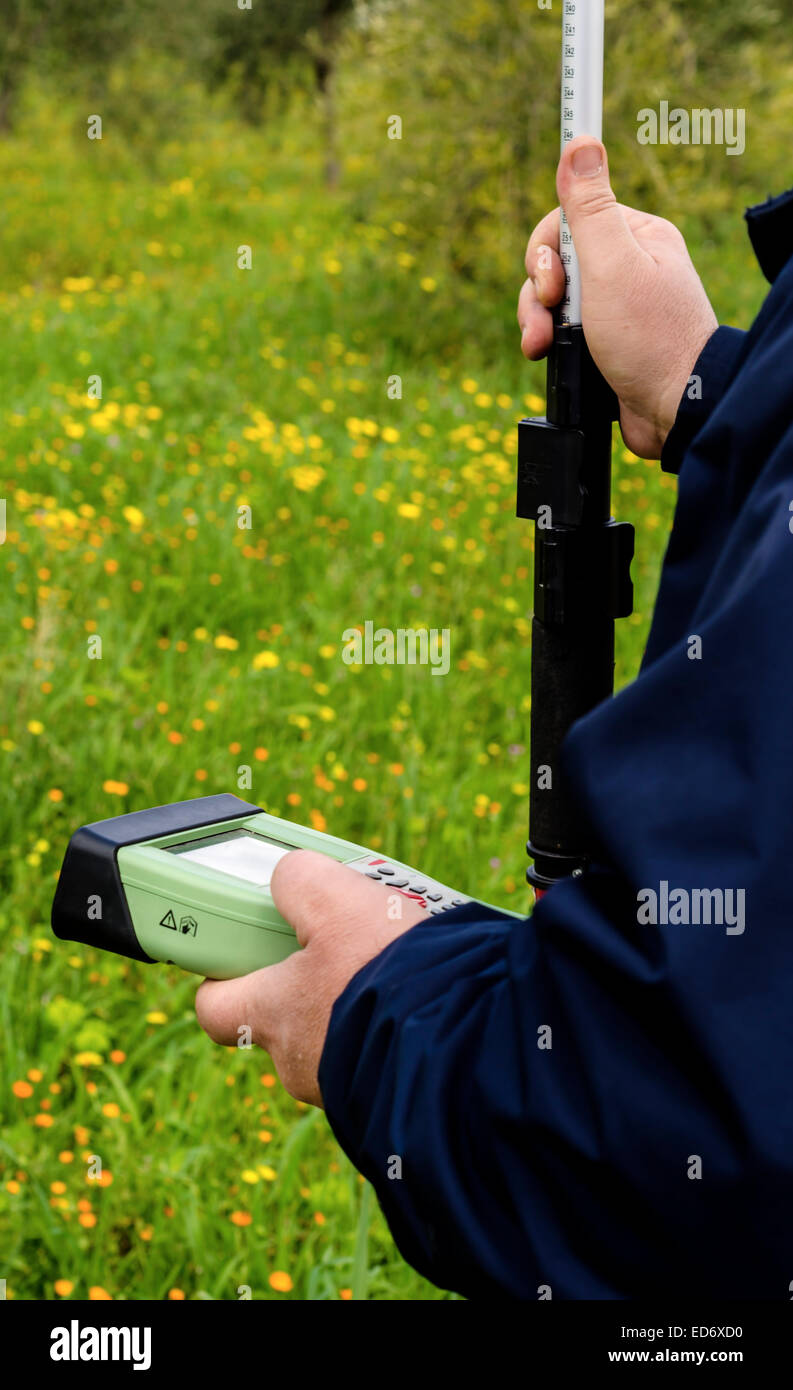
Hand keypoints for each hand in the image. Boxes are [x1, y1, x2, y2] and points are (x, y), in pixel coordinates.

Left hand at [195, 850, 429, 1105]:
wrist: (464, 1046)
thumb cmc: (386, 976)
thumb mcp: (338, 903)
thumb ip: (300, 881)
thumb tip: (291, 878)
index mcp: (271, 1015)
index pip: (215, 1004)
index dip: (225, 970)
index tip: (248, 939)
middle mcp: (299, 1060)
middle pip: (286, 1009)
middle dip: (315, 972)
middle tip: (350, 934)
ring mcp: (345, 1083)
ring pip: (339, 1027)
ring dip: (362, 993)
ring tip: (403, 955)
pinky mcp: (391, 1090)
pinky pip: (383, 1045)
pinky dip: (397, 1017)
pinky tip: (429, 988)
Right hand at [518, 136, 718, 458]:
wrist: (673, 410)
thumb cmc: (650, 339)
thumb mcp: (612, 265)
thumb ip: (590, 207)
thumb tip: (579, 140)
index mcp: (636, 237)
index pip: (568, 220)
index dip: (547, 250)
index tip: (552, 278)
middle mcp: (626, 268)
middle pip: (554, 262)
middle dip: (539, 293)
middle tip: (551, 318)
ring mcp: (614, 308)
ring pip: (552, 300)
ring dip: (537, 322)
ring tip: (542, 347)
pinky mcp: (605, 343)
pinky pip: (561, 332)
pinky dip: (550, 344)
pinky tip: (552, 359)